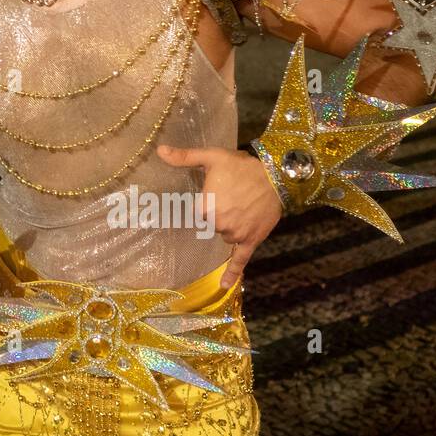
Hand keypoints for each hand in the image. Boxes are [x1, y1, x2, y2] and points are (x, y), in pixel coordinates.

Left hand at [156, 144, 281, 289]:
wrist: (275, 176)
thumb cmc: (241, 166)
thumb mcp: (211, 156)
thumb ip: (184, 156)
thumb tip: (159, 150)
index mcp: (205, 207)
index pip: (198, 211)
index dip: (208, 199)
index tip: (217, 191)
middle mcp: (218, 224)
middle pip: (211, 224)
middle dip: (220, 211)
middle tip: (233, 195)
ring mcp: (235, 233)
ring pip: (225, 235)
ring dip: (230, 225)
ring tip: (242, 206)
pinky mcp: (250, 240)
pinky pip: (239, 259)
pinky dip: (232, 273)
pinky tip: (224, 285)